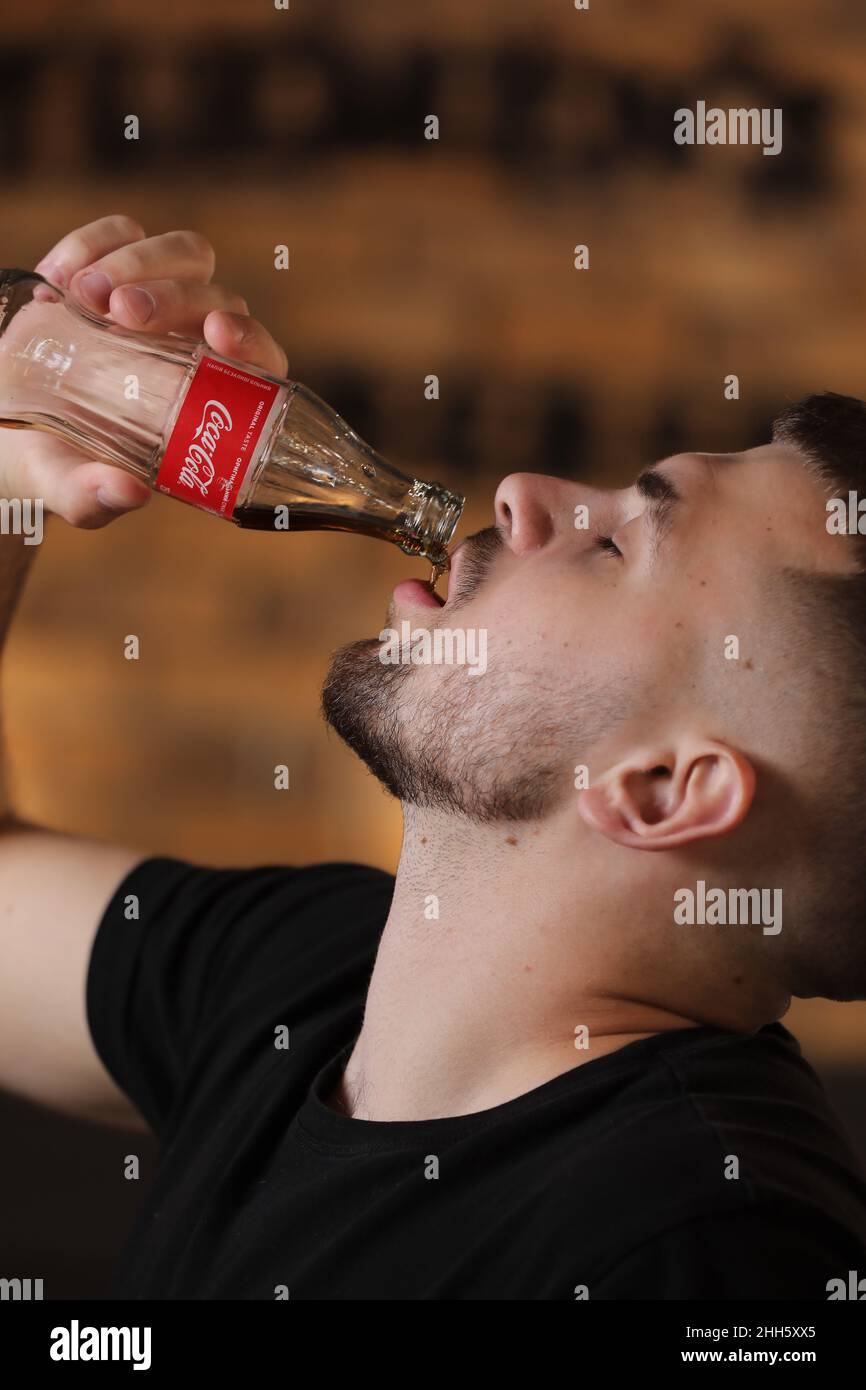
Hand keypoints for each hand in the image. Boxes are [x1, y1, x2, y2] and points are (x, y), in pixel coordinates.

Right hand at [3, 214, 287, 528]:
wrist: (8, 427)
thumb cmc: (58, 464)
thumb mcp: (71, 488)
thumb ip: (95, 497)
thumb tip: (129, 493)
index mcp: (209, 398)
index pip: (260, 359)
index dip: (252, 341)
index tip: (217, 333)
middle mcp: (196, 342)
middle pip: (217, 296)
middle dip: (175, 295)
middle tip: (121, 314)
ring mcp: (159, 300)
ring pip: (185, 254)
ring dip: (139, 262)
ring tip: (83, 295)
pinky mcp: (113, 268)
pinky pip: (122, 232)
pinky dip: (95, 242)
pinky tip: (61, 279)